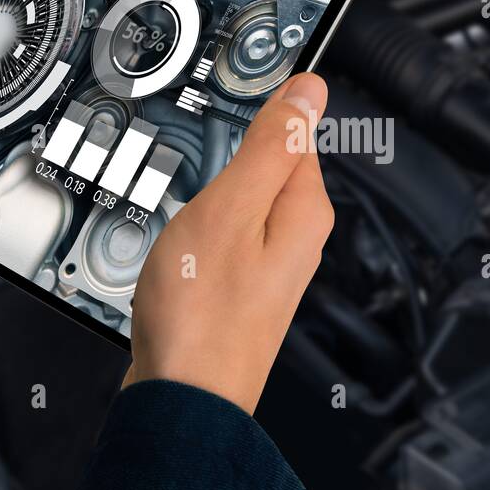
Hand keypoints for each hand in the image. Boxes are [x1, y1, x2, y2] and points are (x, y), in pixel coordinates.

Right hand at [125, 72, 333, 413]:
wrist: (183, 398)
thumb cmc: (204, 316)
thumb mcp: (232, 208)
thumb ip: (271, 146)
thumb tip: (310, 91)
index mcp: (305, 211)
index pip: (297, 132)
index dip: (258, 112)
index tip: (225, 104)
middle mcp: (297, 239)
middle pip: (268, 166)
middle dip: (229, 154)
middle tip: (191, 161)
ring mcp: (269, 267)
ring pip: (243, 201)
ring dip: (210, 192)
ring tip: (181, 201)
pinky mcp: (241, 288)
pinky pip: (226, 235)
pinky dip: (200, 226)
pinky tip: (179, 239)